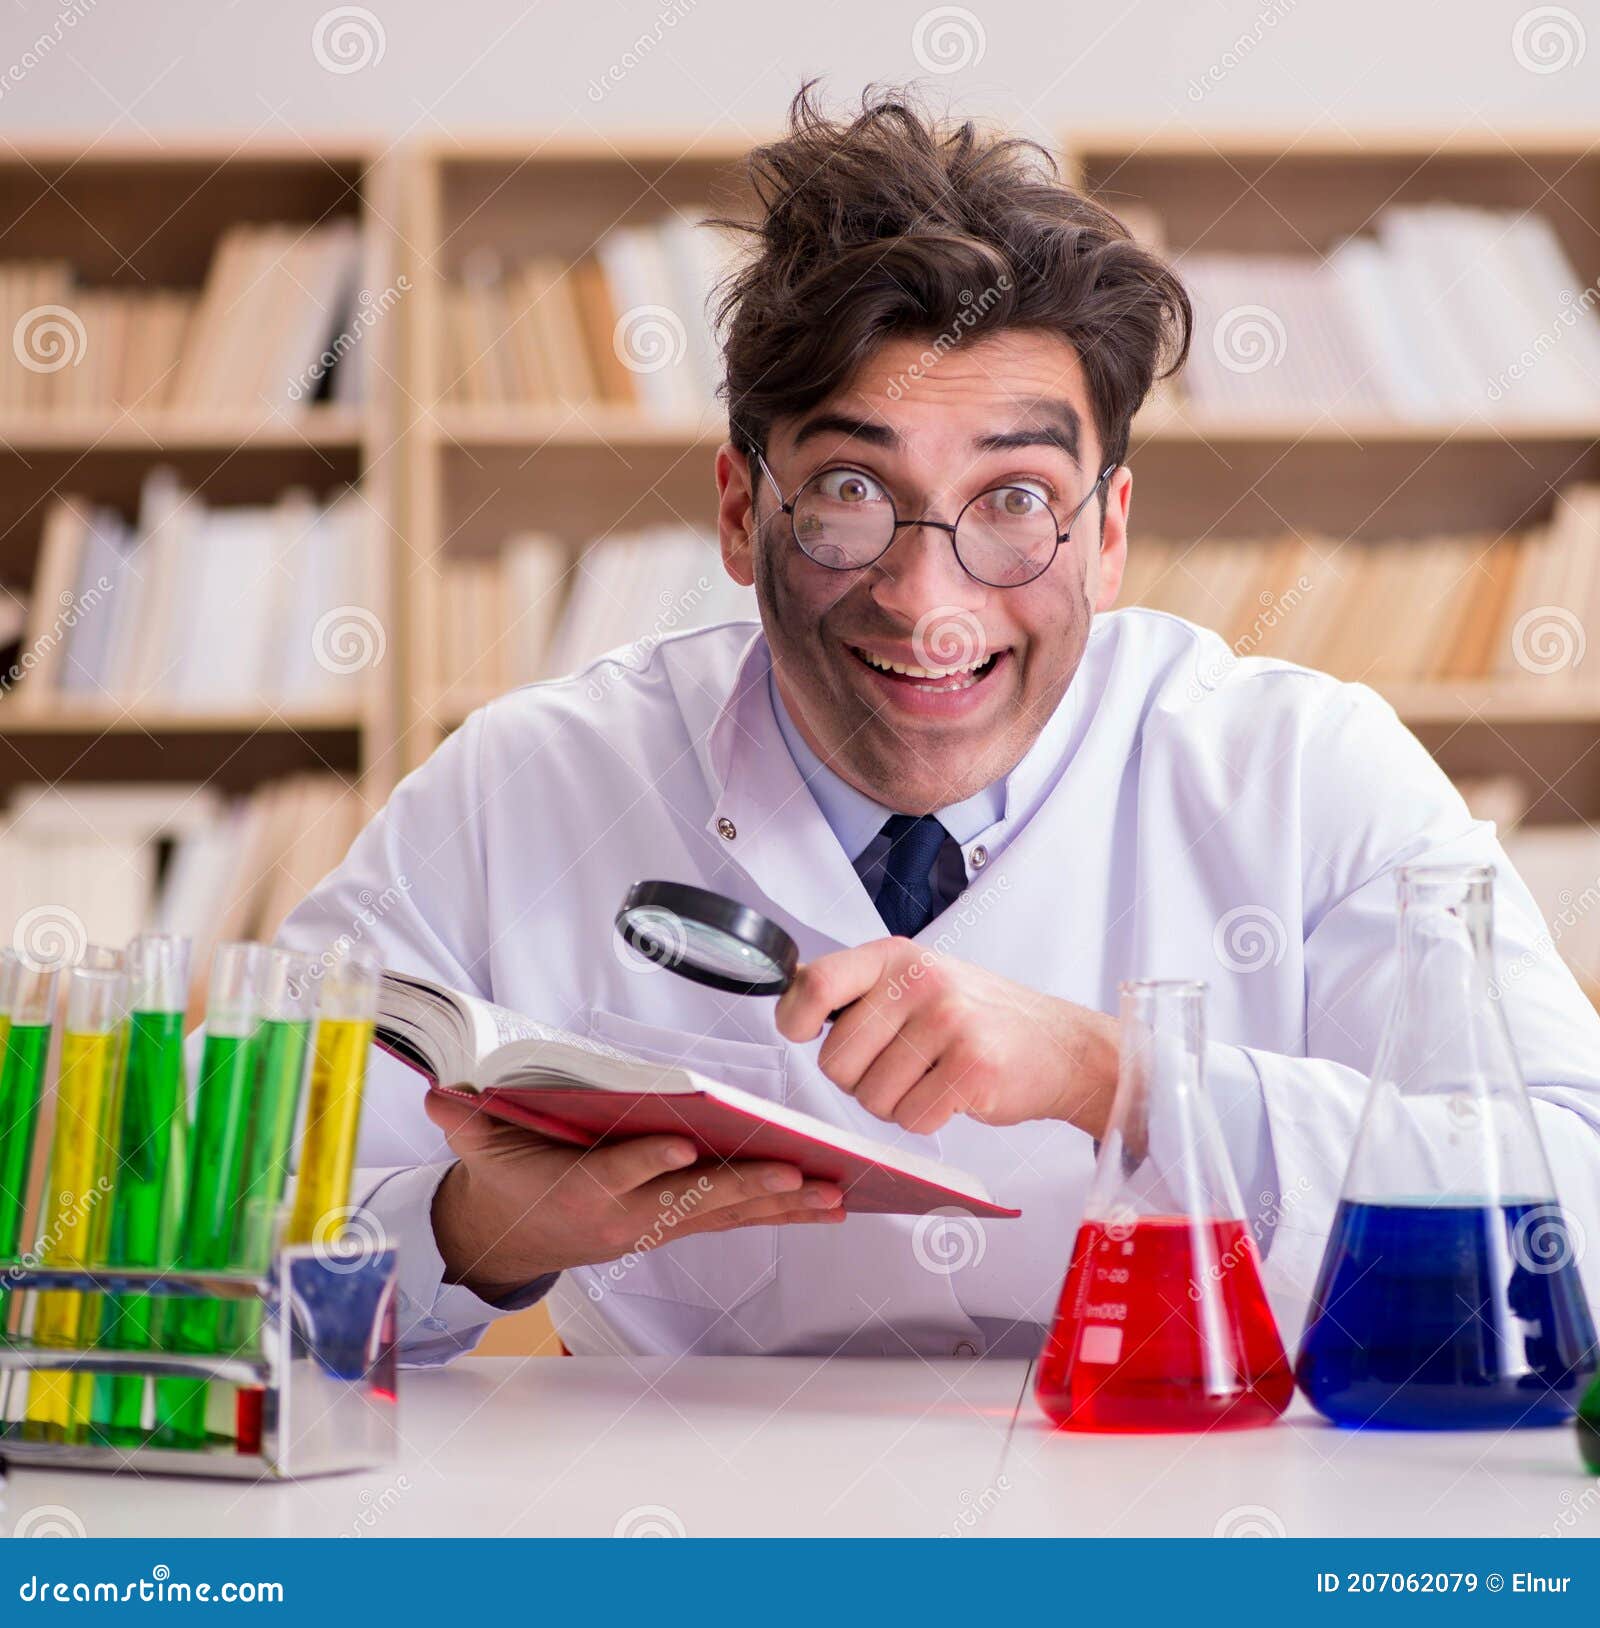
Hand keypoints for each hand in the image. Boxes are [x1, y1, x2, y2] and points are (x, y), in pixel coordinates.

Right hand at [425, 1091, 844, 1301]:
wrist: (511, 1239)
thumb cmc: (508, 1178)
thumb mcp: (479, 1149)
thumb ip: (465, 1120)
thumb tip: (442, 1092)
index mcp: (583, 1188)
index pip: (619, 1173)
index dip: (648, 1163)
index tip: (679, 1148)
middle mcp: (629, 1213)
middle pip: (692, 1198)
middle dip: (745, 1187)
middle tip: (793, 1175)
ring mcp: (658, 1223)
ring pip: (726, 1212)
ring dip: (781, 1204)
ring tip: (832, 1193)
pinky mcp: (677, 1225)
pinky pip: (735, 1218)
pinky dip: (780, 1212)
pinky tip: (825, 1204)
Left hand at [775, 938, 1117, 1138]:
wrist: (1059, 1044)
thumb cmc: (978, 1016)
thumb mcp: (916, 980)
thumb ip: (860, 990)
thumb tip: (792, 1002)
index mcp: (896, 956)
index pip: (816, 984)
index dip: (795, 1019)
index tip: (805, 1033)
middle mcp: (920, 982)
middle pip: (836, 1061)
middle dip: (857, 1080)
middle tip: (898, 1067)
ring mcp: (949, 1022)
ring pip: (871, 1098)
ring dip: (894, 1103)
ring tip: (931, 1077)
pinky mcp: (973, 1068)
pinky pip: (912, 1118)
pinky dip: (926, 1119)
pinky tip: (952, 1093)